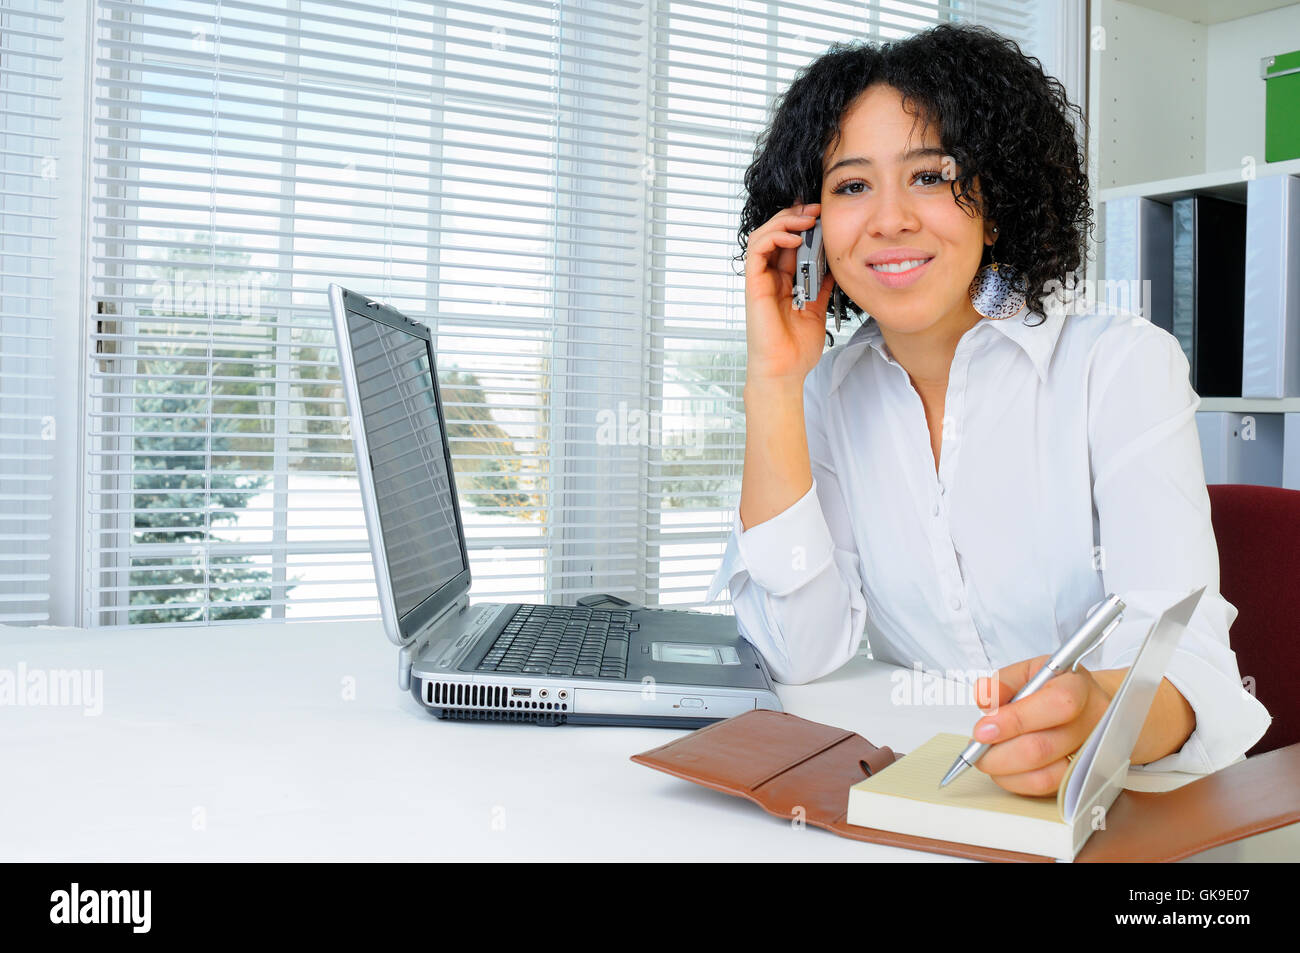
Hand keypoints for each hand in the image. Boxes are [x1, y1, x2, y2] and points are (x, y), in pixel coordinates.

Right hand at [743, 201, 834, 384]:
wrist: (785, 370)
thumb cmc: (796, 349)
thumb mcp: (818, 309)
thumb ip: (823, 285)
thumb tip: (836, 263)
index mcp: (784, 282)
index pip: (790, 243)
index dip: (803, 224)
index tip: (823, 216)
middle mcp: (770, 278)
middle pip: (776, 233)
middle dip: (796, 215)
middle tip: (816, 209)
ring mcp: (760, 280)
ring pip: (763, 235)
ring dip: (785, 221)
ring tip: (806, 218)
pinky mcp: (753, 285)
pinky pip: (757, 250)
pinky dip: (774, 236)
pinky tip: (794, 237)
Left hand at [970, 655, 1113, 795]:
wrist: (1084, 704)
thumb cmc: (1052, 687)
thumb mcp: (1028, 672)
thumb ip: (1003, 682)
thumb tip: (983, 696)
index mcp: (1079, 687)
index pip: (1056, 705)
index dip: (1015, 720)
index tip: (983, 729)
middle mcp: (1091, 723)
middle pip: (1042, 748)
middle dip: (998, 753)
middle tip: (976, 748)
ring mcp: (1089, 754)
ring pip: (1043, 776)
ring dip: (1004, 771)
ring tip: (987, 758)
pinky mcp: (1080, 777)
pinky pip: (1045, 789)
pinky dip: (1015, 782)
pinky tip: (1003, 768)